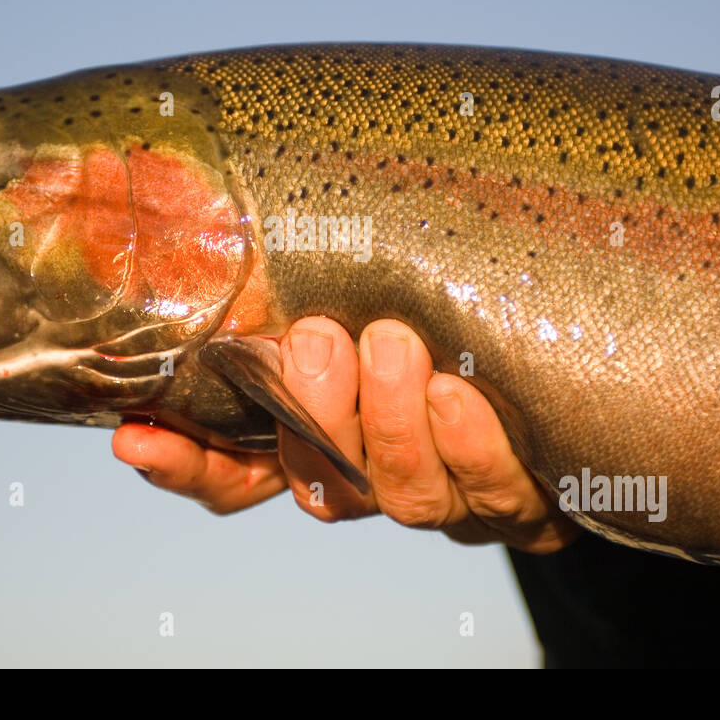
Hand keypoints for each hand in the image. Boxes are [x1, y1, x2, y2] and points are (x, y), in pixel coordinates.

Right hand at [111, 317, 578, 552]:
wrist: (581, 353)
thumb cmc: (454, 305)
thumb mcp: (377, 285)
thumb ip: (312, 276)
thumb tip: (238, 215)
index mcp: (327, 438)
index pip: (235, 475)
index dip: (187, 465)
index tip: (138, 438)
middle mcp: (377, 477)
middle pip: (321, 483)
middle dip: (316, 414)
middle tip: (319, 339)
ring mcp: (449, 496)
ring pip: (403, 494)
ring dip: (394, 422)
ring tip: (397, 346)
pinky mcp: (521, 503)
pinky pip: (492, 494)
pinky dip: (471, 446)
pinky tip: (461, 393)